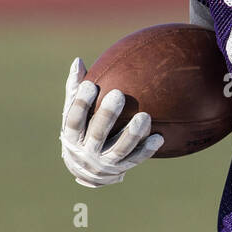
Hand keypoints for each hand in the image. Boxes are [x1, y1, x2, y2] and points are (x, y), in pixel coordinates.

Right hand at [59, 57, 163, 188]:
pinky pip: (135, 159)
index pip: (73, 120)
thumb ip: (76, 90)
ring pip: (120, 149)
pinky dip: (147, 150)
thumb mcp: (72, 114)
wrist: (86, 170)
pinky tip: (159, 138)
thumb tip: (79, 61)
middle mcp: (86, 152)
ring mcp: (104, 163)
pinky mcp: (121, 168)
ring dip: (133, 134)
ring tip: (145, 117)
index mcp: (72, 137)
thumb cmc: (80, 131)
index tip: (90, 84)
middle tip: (119, 94)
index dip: (81, 103)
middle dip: (107, 115)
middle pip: (97, 134)